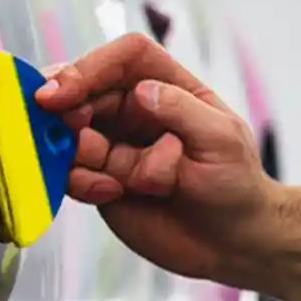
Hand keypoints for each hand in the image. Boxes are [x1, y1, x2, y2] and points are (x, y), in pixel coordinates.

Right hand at [36, 32, 279, 283]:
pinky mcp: (99, 179)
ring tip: (114, 178)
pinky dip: (82, 183)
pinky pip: (70, 173)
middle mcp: (133, 110)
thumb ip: (182, 110)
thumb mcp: (221, 139)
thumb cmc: (236, 184)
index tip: (64, 92)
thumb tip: (141, 91)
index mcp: (166, 86)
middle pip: (82, 90)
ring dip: (78, 153)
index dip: (90, 66)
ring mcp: (113, 145)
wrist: (230, 243)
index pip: (123, 57)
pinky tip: (113, 192)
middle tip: (73, 134)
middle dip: (67, 110)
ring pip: (69, 134)